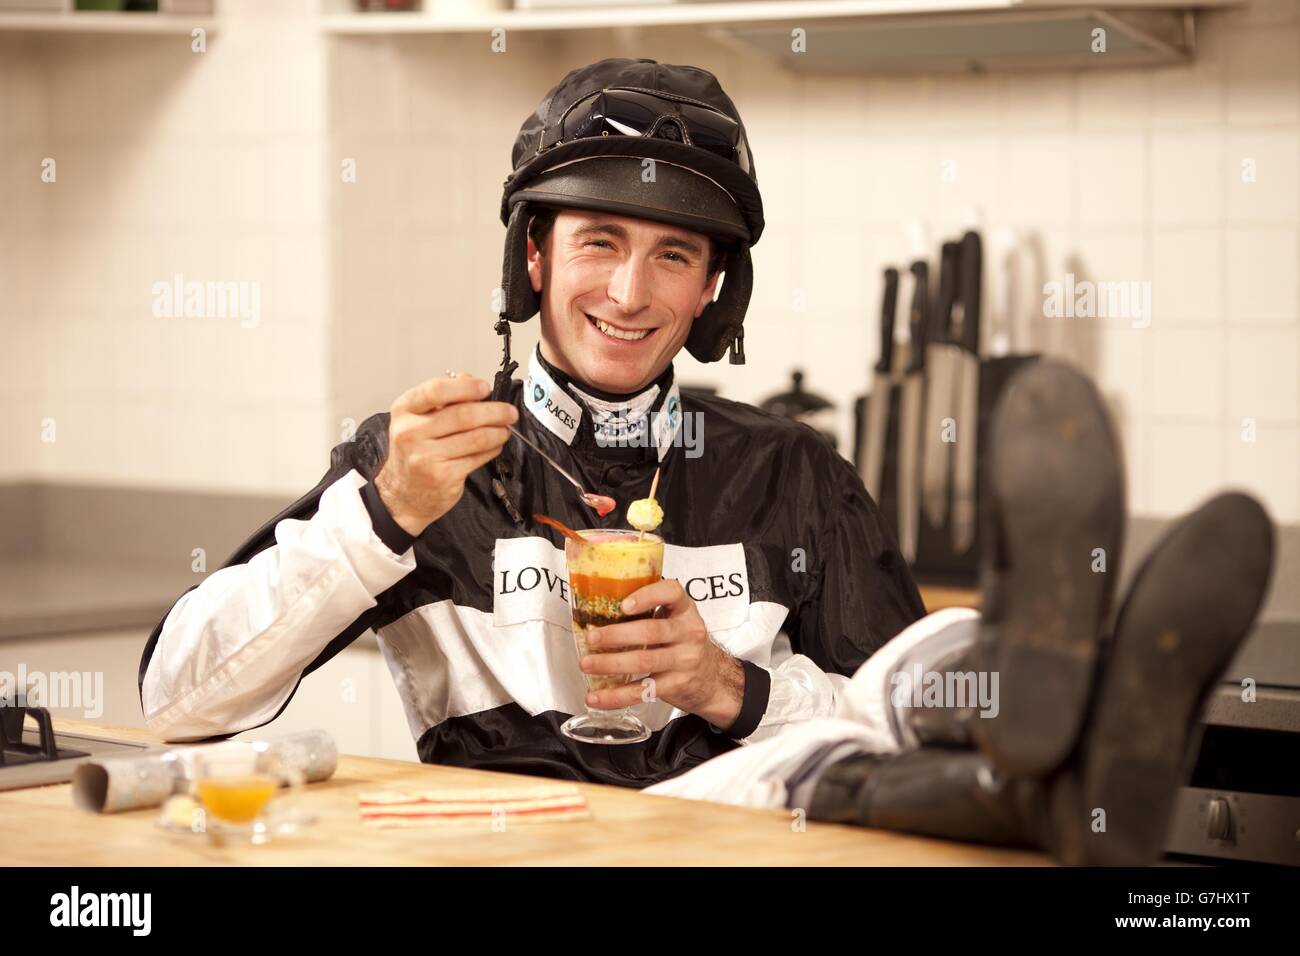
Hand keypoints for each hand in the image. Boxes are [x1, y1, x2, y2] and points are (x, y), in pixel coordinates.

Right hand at [374, 373, 517, 536]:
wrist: (403, 494)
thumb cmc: (414, 452)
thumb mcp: (418, 419)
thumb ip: (444, 398)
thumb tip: (470, 380)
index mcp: (404, 411)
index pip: (435, 391)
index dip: (466, 388)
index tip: (485, 388)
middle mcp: (411, 432)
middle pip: (462, 415)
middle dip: (494, 411)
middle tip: (509, 412)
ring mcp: (426, 456)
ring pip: (475, 437)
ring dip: (497, 432)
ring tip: (505, 429)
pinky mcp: (443, 476)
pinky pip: (477, 457)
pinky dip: (492, 449)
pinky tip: (495, 445)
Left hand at [580, 579, 745, 729]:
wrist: (712, 678)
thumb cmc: (682, 642)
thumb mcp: (674, 620)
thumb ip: (649, 612)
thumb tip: (596, 608)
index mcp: (684, 610)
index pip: (672, 593)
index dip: (647, 597)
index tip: (623, 604)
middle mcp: (689, 633)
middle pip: (651, 631)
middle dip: (616, 635)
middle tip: (591, 637)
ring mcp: (684, 660)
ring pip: (644, 661)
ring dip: (610, 663)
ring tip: (587, 663)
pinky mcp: (676, 685)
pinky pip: (643, 691)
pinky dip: (616, 696)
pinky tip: (596, 697)